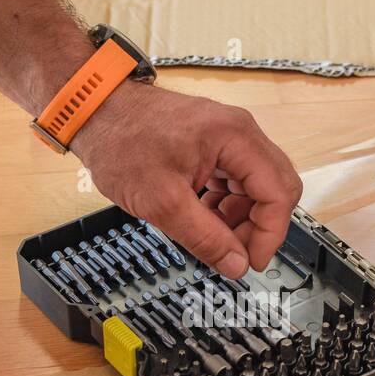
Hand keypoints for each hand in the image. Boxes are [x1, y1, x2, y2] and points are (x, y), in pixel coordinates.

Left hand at [72, 82, 302, 277]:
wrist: (96, 111)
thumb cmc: (121, 142)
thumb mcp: (162, 203)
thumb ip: (204, 238)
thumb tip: (236, 265)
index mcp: (235, 137)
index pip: (278, 193)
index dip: (269, 234)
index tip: (251, 261)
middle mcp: (239, 132)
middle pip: (275, 189)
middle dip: (259, 227)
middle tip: (234, 254)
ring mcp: (228, 136)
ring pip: (256, 188)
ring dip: (241, 218)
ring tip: (209, 236)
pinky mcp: (214, 144)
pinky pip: (236, 181)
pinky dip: (226, 205)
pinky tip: (201, 218)